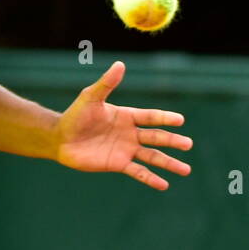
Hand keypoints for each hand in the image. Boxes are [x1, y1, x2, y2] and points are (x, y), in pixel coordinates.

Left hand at [54, 61, 192, 190]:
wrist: (60, 139)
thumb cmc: (75, 116)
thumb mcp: (91, 97)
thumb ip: (107, 83)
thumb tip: (120, 64)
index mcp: (127, 116)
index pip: (151, 117)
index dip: (165, 118)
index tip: (180, 120)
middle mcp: (130, 134)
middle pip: (156, 137)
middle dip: (172, 141)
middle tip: (188, 144)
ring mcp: (125, 150)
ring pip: (152, 157)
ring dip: (169, 163)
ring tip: (186, 170)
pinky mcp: (118, 164)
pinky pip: (138, 172)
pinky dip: (151, 179)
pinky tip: (164, 184)